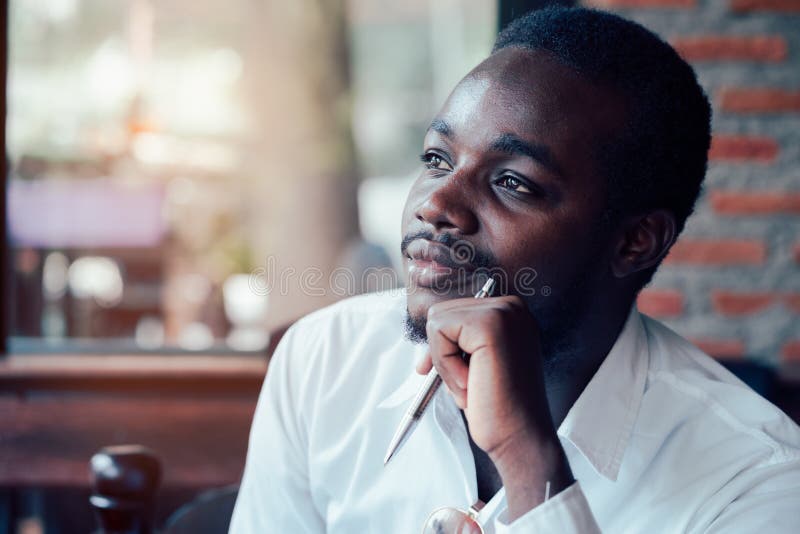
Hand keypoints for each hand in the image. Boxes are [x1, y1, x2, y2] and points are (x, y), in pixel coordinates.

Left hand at [416, 295, 573, 519]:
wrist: (520, 437)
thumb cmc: (496, 405)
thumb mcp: (474, 361)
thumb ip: (459, 338)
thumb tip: (427, 320)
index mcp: (510, 313)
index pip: (453, 312)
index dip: (440, 343)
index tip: (432, 368)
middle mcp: (511, 306)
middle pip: (441, 312)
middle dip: (440, 352)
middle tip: (464, 384)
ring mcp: (503, 312)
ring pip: (437, 320)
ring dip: (444, 360)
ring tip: (470, 385)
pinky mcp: (490, 324)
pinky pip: (439, 331)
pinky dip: (445, 363)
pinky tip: (470, 383)